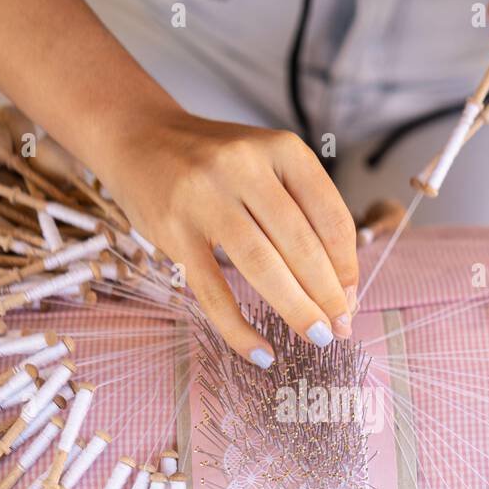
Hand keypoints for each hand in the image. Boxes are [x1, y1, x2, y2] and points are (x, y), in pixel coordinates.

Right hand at [95, 108, 357, 367]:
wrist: (137, 137)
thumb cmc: (214, 162)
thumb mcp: (265, 164)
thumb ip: (300, 210)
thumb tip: (338, 286)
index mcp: (281, 148)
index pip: (330, 217)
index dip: (347, 266)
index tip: (350, 300)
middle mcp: (245, 167)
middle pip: (300, 244)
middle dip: (327, 295)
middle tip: (340, 329)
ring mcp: (205, 198)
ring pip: (262, 266)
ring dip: (295, 309)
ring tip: (316, 337)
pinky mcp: (174, 231)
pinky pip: (212, 291)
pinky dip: (238, 328)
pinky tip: (260, 351)